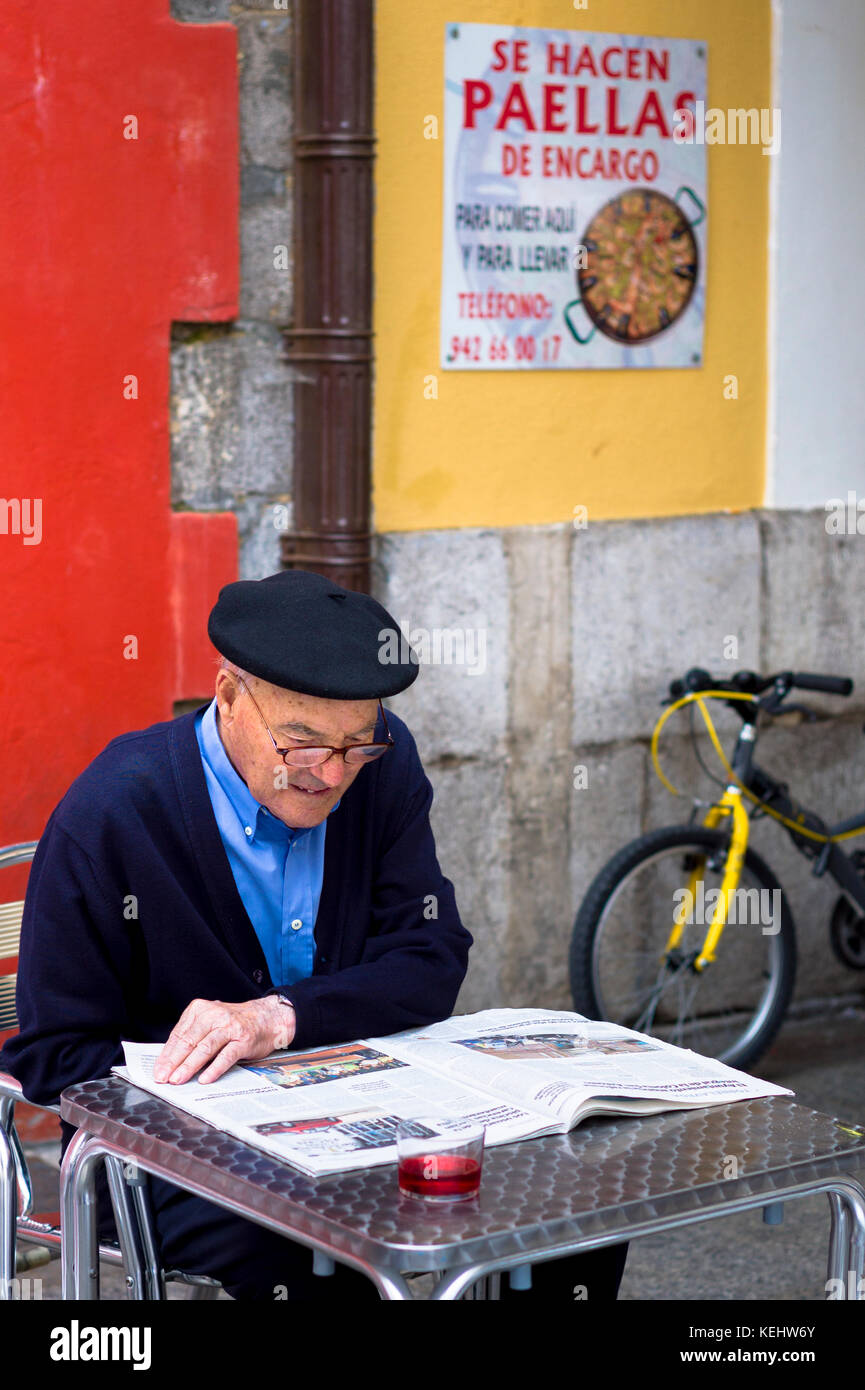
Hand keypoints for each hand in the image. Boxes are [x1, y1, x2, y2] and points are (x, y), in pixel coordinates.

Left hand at [153, 996, 295, 1084]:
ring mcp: (229, 1026)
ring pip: (204, 1048)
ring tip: (177, 1079)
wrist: (268, 1018)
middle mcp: (214, 1015)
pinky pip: (226, 1056)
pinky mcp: (243, 1039)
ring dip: (189, 1066)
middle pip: (189, 1041)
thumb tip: (170, 1062)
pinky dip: (214, 1068)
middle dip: (173, 1062)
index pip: (178, 1035)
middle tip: (163, 1078)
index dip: (166, 1054)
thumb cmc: (234, 1024)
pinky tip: (204, 1078)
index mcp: (200, 1010)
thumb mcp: (210, 1023)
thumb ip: (192, 1037)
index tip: (158, 1070)